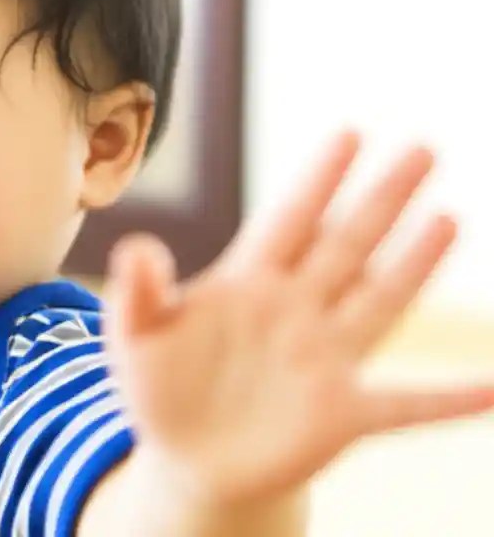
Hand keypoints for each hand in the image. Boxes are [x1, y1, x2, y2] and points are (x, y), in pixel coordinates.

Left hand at [102, 131, 493, 506]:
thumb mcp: (133, 335)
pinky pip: (405, 405)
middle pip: (347, 244)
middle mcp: (295, 311)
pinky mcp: (341, 415)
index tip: (348, 133)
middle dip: (382, 199)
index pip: (288, 220)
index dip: (317, 180)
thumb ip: (137, 292)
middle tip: (422, 148)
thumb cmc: (158, 386)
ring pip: (380, 302)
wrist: (185, 458)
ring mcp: (323, 360)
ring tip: (448, 219)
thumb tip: (136, 247)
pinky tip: (492, 391)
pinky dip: (448, 400)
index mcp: (246, 283)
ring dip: (415, 264)